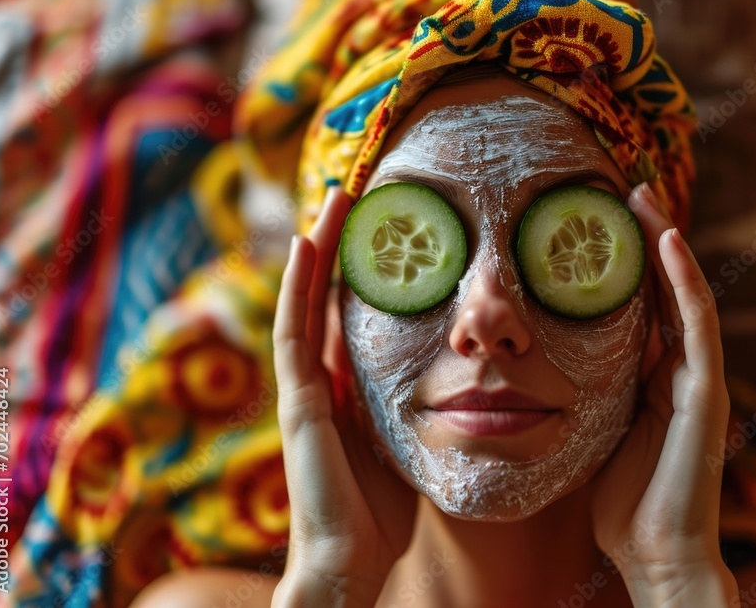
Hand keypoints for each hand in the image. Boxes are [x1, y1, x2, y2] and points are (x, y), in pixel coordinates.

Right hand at [271, 187, 417, 604]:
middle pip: (325, 297)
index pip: (348, 315)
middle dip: (338, 245)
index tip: (380, 230)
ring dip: (317, 248)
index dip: (360, 271)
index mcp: (346, 389)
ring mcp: (303, 389)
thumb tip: (460, 385)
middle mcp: (319, 380)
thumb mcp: (407, 445)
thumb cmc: (382, 513)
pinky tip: (304, 245)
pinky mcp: (298, 401)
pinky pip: (294, 333)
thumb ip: (416, 411)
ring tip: (333, 199)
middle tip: (354, 194)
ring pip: (305, 301)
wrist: (352, 561)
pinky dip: (296, 286)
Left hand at [590, 183, 735, 600]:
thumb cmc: (623, 501)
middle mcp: (680, 369)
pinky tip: (666, 241)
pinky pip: (697, 324)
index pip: (643, 306)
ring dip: (665, 242)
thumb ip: (591, 394)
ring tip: (642, 197)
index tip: (600, 224)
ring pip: (685, 293)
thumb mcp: (597, 431)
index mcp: (654, 378)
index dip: (626, 264)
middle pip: (664, 290)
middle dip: (646, 239)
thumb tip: (546, 368)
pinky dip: (683, 279)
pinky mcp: (705, 391)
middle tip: (624, 191)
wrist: (654, 554)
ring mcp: (696, 378)